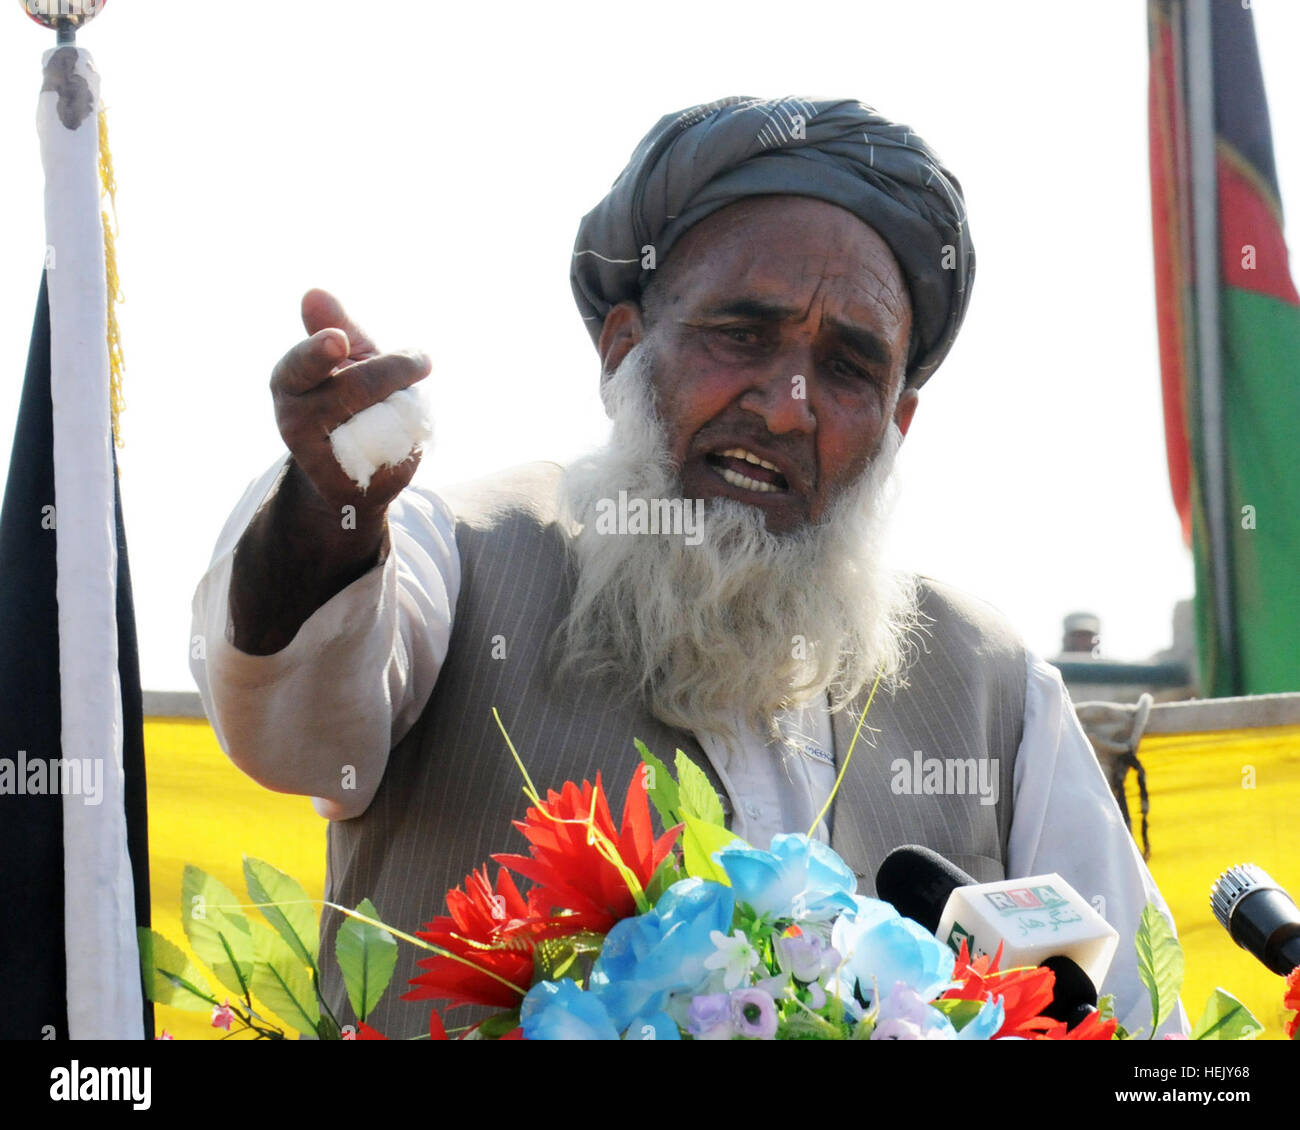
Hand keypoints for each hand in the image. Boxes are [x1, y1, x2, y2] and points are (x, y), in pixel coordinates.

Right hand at [228, 290, 430, 654]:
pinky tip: (407, 438)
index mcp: (290, 381)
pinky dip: (404, 442)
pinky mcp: (343, 484)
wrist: (356, 471)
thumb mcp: (348, 360)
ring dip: (404, 405)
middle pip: (352, 389)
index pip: (298, 365)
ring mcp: (314, 456)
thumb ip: (338, 326)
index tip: (341, 341)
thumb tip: (314, 291)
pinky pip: (386, 456)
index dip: (318, 353)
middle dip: (394, 370)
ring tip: (415, 396)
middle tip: (422, 360)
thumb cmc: (351, 401)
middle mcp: (292, 418)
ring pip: (372, 423)